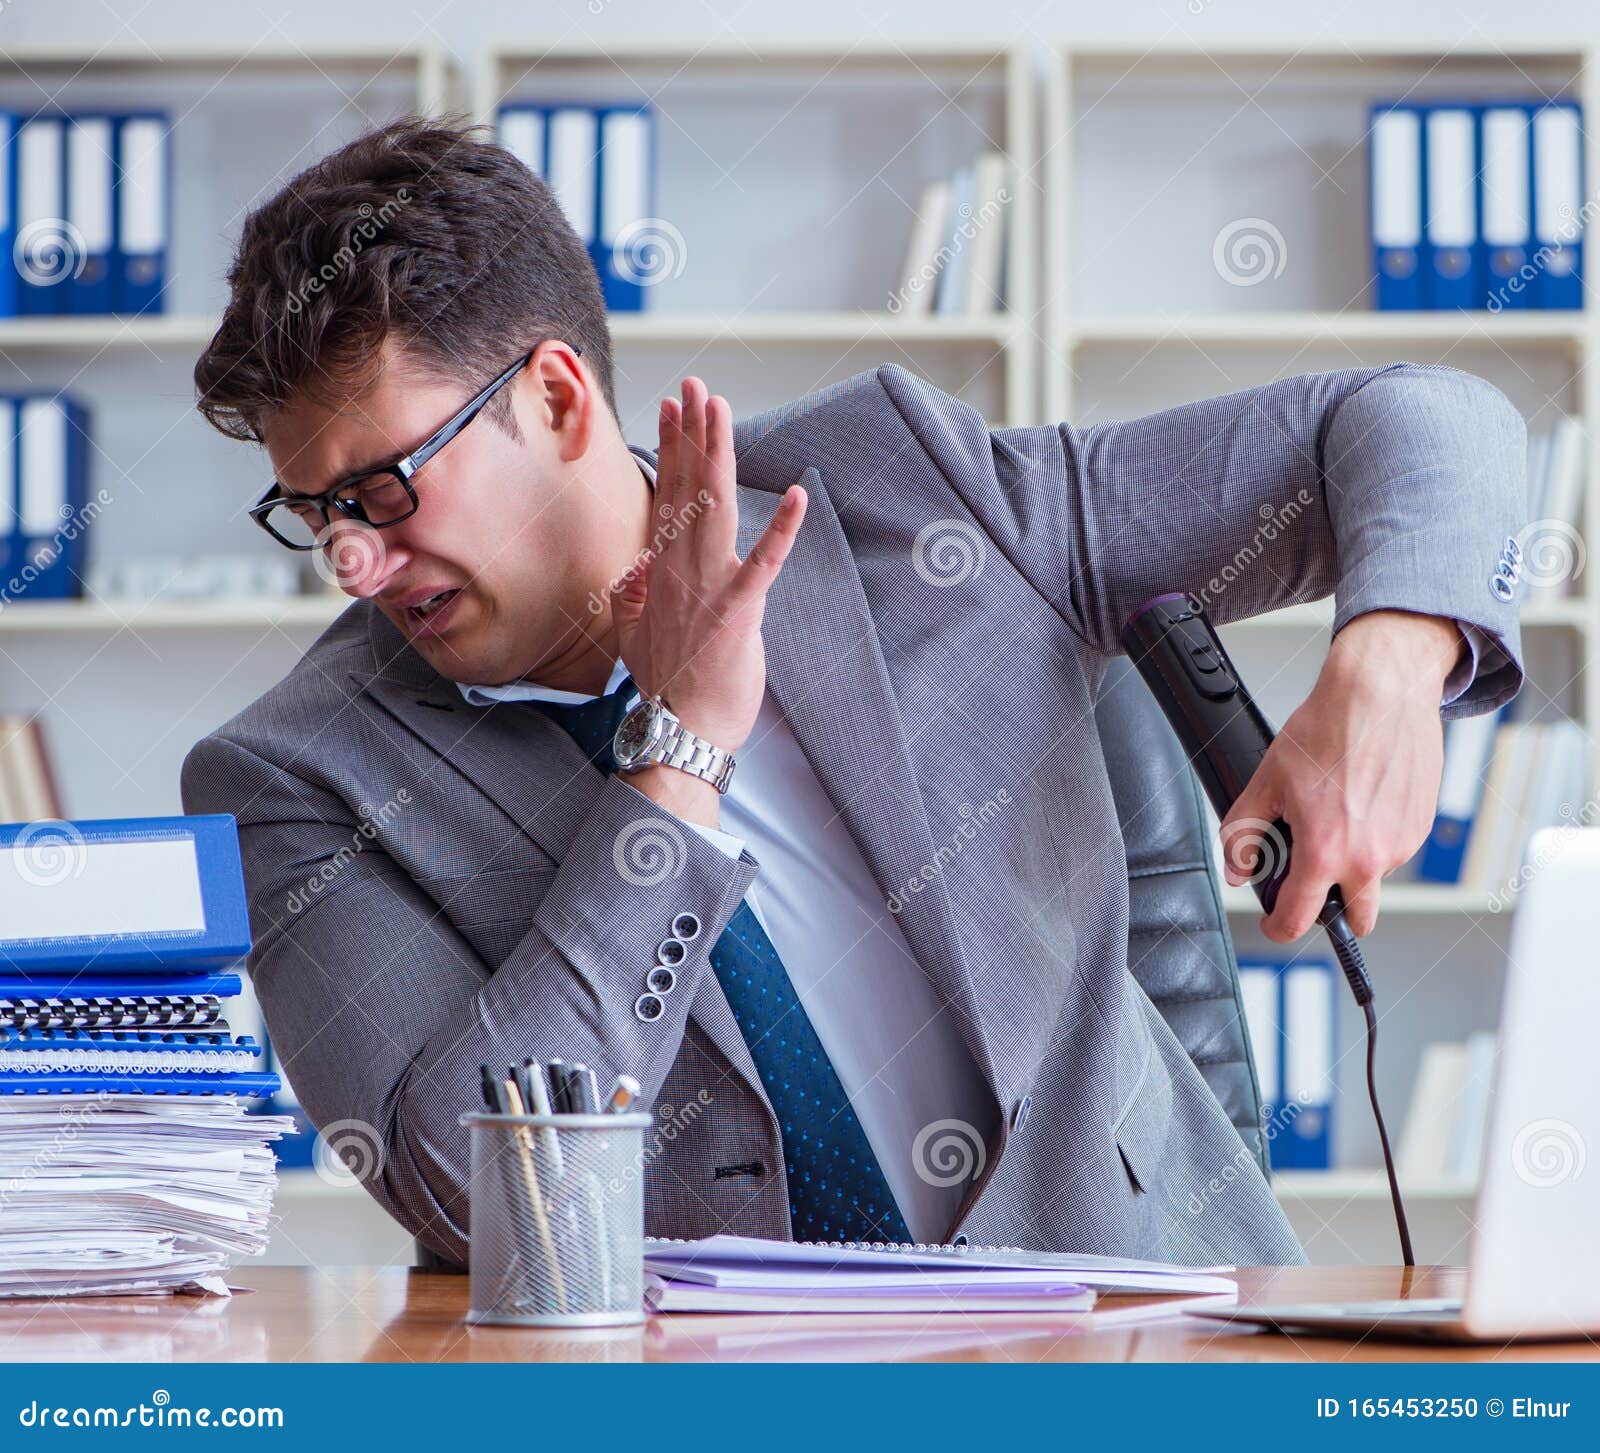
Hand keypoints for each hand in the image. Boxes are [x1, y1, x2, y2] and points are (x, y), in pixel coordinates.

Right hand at [610, 376, 806, 753]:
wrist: (678, 731)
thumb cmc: (664, 685)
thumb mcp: (633, 632)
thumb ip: (631, 595)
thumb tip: (631, 571)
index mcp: (659, 571)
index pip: (666, 495)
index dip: (670, 448)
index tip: (670, 408)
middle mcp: (679, 569)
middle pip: (688, 487)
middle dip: (692, 432)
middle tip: (694, 385)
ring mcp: (708, 587)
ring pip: (715, 507)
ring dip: (719, 456)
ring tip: (718, 410)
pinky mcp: (739, 612)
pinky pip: (764, 564)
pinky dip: (782, 531)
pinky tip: (798, 497)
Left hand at [1219, 610, 1462, 941]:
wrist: (1382, 693)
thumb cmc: (1329, 729)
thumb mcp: (1267, 781)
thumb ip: (1243, 833)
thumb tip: (1237, 869)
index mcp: (1326, 853)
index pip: (1299, 919)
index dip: (1278, 927)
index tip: (1274, 923)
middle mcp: (1370, 858)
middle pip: (1354, 918)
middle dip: (1331, 911)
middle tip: (1310, 886)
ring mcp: (1402, 844)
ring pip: (1373, 877)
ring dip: (1353, 864)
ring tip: (1335, 815)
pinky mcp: (1422, 826)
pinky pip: (1394, 849)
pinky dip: (1375, 838)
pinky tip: (1361, 802)